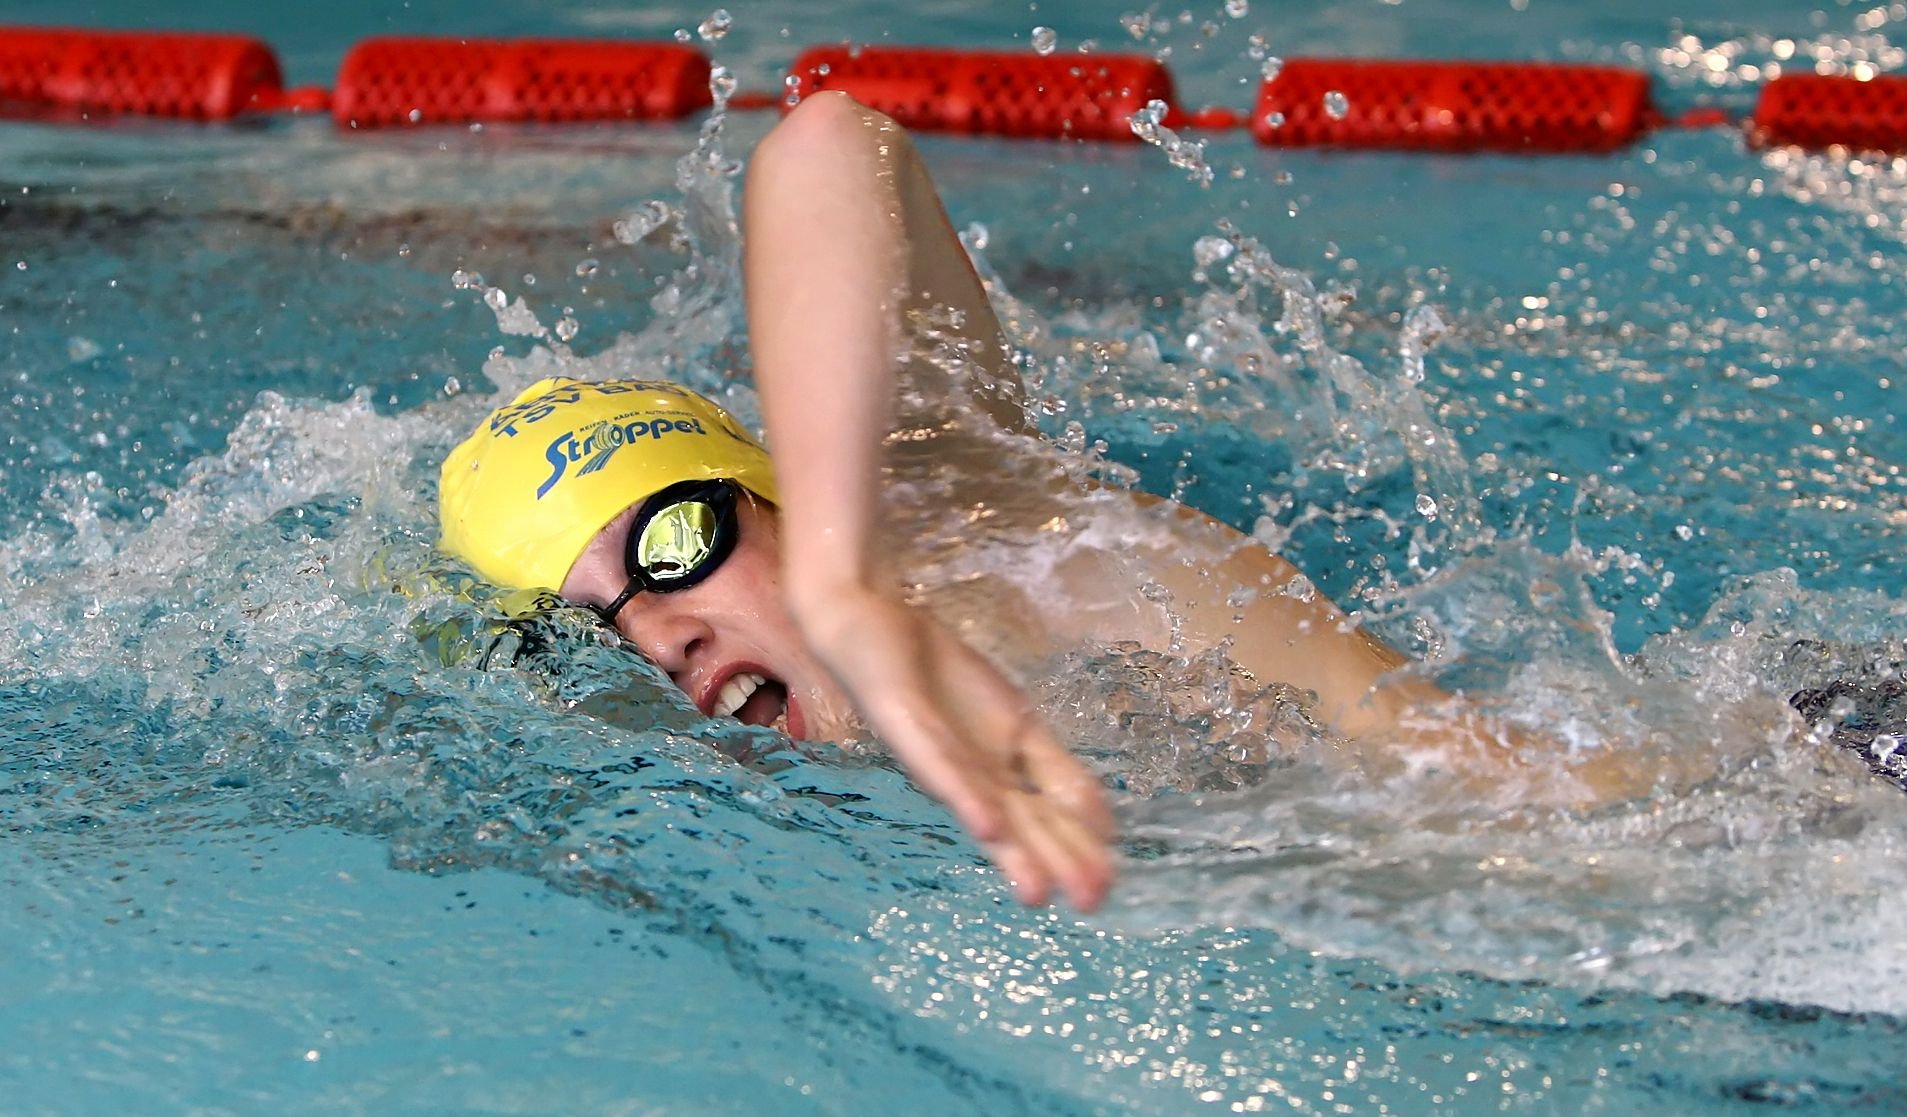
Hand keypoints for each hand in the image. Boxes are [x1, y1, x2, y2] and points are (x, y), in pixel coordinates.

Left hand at [789, 580, 1116, 910]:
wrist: (872, 617)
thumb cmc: (937, 675)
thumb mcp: (1014, 722)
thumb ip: (1052, 769)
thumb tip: (1103, 822)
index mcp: (1001, 773)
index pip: (1051, 813)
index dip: (1082, 847)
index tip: (1108, 890)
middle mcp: (972, 774)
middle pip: (1024, 821)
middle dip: (1058, 861)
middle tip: (1093, 903)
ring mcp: (937, 752)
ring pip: (983, 807)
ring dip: (1011, 852)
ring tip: (1038, 893)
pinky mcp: (904, 723)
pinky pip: (937, 765)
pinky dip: (967, 797)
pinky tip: (991, 825)